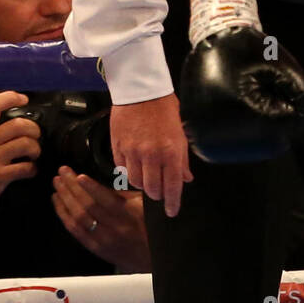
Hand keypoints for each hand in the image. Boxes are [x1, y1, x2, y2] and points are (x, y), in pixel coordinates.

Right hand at [0, 91, 40, 226]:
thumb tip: (18, 123)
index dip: (10, 97)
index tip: (24, 99)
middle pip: (18, 124)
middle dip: (34, 130)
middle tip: (35, 137)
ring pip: (25, 144)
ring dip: (36, 150)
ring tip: (34, 156)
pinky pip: (24, 168)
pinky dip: (32, 169)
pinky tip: (30, 171)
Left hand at [51, 168, 149, 271]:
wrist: (155, 259)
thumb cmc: (152, 228)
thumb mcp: (145, 206)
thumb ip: (124, 195)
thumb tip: (101, 183)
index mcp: (129, 215)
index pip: (106, 199)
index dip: (91, 187)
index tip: (79, 175)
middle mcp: (115, 228)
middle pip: (87, 206)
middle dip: (72, 188)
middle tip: (61, 174)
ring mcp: (103, 240)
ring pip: (78, 219)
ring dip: (65, 200)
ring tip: (57, 185)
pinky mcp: (96, 249)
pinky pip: (76, 232)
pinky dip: (65, 216)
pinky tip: (59, 204)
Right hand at [110, 94, 192, 218]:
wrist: (141, 90)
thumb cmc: (165, 109)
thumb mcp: (181, 133)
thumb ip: (182, 159)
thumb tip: (186, 179)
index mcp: (171, 152)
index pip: (172, 186)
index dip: (172, 202)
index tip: (171, 212)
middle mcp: (151, 155)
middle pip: (152, 189)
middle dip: (157, 194)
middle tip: (160, 191)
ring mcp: (132, 152)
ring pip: (135, 182)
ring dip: (142, 184)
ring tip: (147, 178)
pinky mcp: (118, 147)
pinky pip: (122, 169)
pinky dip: (128, 172)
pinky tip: (134, 167)